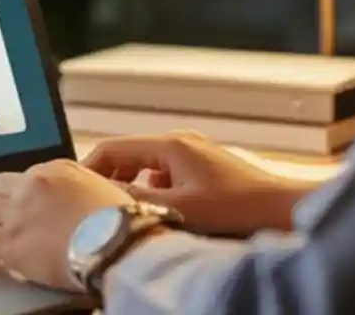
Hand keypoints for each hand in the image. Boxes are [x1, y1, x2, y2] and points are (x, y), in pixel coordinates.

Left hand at [0, 159, 133, 290]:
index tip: (16, 204)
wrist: (120, 243)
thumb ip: (85, 193)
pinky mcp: (9, 241)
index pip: (27, 177)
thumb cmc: (123, 224)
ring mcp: (18, 211)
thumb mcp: (107, 193)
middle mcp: (33, 184)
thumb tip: (78, 208)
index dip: (18, 193)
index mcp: (59, 169)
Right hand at [82, 129, 309, 236]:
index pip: (111, 148)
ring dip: (132, 188)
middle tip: (96, 204)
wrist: (280, 209)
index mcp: (169, 145)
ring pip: (145, 167)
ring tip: (128, 212)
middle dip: (108, 180)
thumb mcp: (178, 207)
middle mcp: (179, 142)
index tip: (74, 189)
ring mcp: (192, 153)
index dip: (88, 168)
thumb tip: (102, 196)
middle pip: (126, 156)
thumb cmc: (237, 207)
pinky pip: (165, 175)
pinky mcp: (202, 168)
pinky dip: (154, 190)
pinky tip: (161, 212)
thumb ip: (136, 199)